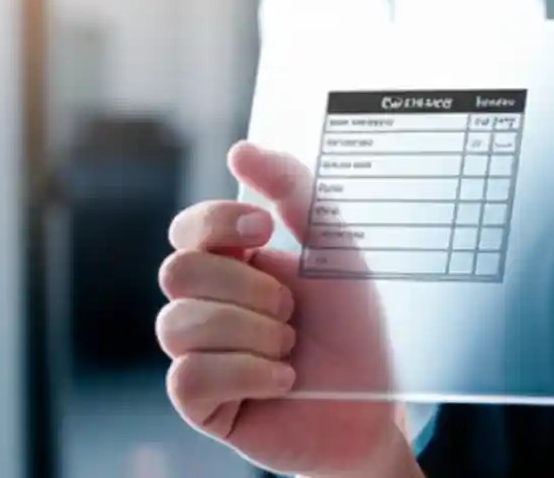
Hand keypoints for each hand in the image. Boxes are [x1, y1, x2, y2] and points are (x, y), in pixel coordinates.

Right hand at [156, 142, 418, 477]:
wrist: (376, 401)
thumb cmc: (353, 324)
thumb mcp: (335, 248)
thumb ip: (294, 192)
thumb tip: (239, 149)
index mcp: (234, 263)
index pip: (188, 228)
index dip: (216, 222)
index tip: (265, 228)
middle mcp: (206, 305)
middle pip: (177, 272)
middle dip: (247, 288)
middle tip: (292, 309)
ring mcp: (198, 354)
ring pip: (178, 325)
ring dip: (253, 333)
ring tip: (291, 348)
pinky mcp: (201, 403)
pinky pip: (191, 376)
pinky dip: (248, 372)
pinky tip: (284, 379)